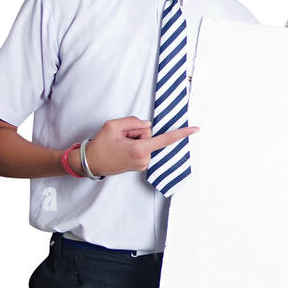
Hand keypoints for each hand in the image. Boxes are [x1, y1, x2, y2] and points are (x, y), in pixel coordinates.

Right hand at [82, 116, 198, 175]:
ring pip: (146, 141)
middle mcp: (145, 159)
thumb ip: (134, 122)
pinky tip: (122, 150)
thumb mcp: (113, 125)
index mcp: (140, 150)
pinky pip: (143, 148)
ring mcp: (143, 164)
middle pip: (149, 135)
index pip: (165, 139)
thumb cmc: (100, 145)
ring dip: (134, 139)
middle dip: (137, 132)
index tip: (196, 130)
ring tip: (119, 146)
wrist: (90, 163)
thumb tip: (148, 125)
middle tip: (120, 139)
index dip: (182, 133)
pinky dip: (134, 145)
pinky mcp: (141, 165)